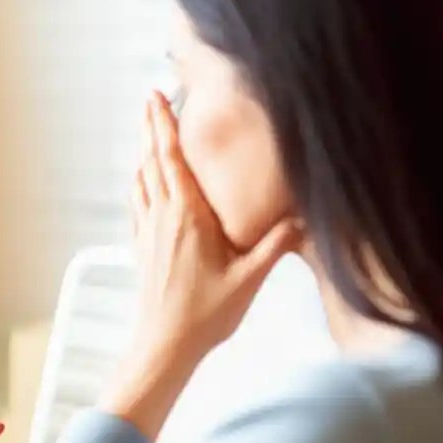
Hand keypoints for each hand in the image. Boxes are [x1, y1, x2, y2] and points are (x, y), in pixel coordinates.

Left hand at [103, 92, 300, 438]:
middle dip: (150, 127)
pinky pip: (139, 201)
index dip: (164, 125)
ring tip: (149, 131)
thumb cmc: (204, 315)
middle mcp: (161, 217)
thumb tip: (303, 216)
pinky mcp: (141, 246)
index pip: (172, 159)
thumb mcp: (249, 279)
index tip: (158, 96)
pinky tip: (146, 181)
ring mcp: (147, 231)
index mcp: (186, 217)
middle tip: (150, 99)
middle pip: (151, 161)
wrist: (164, 345)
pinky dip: (141, 180)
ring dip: (144, 151)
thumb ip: (276, 245)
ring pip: (141, 179)